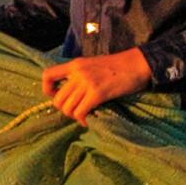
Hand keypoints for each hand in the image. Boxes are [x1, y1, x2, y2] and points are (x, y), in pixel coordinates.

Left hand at [40, 47, 157, 124]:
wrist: (138, 64)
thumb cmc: (118, 66)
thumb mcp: (94, 65)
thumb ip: (81, 75)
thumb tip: (72, 94)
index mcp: (75, 64)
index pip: (48, 75)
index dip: (47, 90)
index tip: (57, 96)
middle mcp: (78, 73)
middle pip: (58, 99)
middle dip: (65, 110)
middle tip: (76, 111)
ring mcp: (87, 83)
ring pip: (68, 108)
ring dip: (74, 116)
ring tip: (83, 116)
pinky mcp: (98, 93)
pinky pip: (80, 112)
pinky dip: (82, 120)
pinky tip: (88, 120)